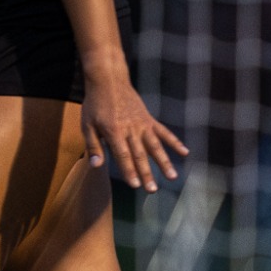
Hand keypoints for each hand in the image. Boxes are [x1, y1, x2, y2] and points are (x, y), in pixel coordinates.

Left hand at [81, 74, 188, 192]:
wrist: (109, 80)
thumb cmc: (95, 104)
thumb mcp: (87, 125)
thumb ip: (93, 146)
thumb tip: (96, 167)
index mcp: (114, 131)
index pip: (123, 155)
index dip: (129, 171)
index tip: (136, 186)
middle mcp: (131, 129)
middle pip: (140, 154)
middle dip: (147, 173)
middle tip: (153, 190)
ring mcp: (142, 124)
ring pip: (155, 146)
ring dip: (164, 162)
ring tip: (172, 177)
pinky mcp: (149, 119)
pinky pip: (164, 132)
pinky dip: (174, 142)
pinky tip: (184, 153)